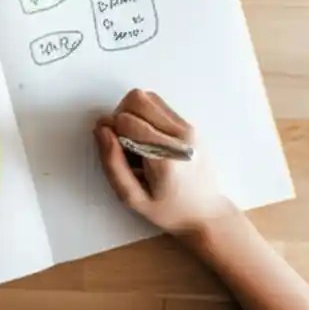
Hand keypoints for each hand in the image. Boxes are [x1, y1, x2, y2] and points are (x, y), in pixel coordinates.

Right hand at [94, 90, 235, 235]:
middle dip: (120, 115)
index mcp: (165, 158)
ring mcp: (188, 128)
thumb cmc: (170, 211)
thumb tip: (102, 131)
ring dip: (133, 112)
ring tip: (134, 139)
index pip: (127, 121)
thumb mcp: (133, 199)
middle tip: (121, 140)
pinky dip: (146, 114)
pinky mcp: (191, 125)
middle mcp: (180, 137)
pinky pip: (160, 104)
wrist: (206, 213)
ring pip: (148, 97)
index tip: (112, 147)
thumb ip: (113, 164)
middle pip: (137, 100)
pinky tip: (147, 138)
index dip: (110, 129)